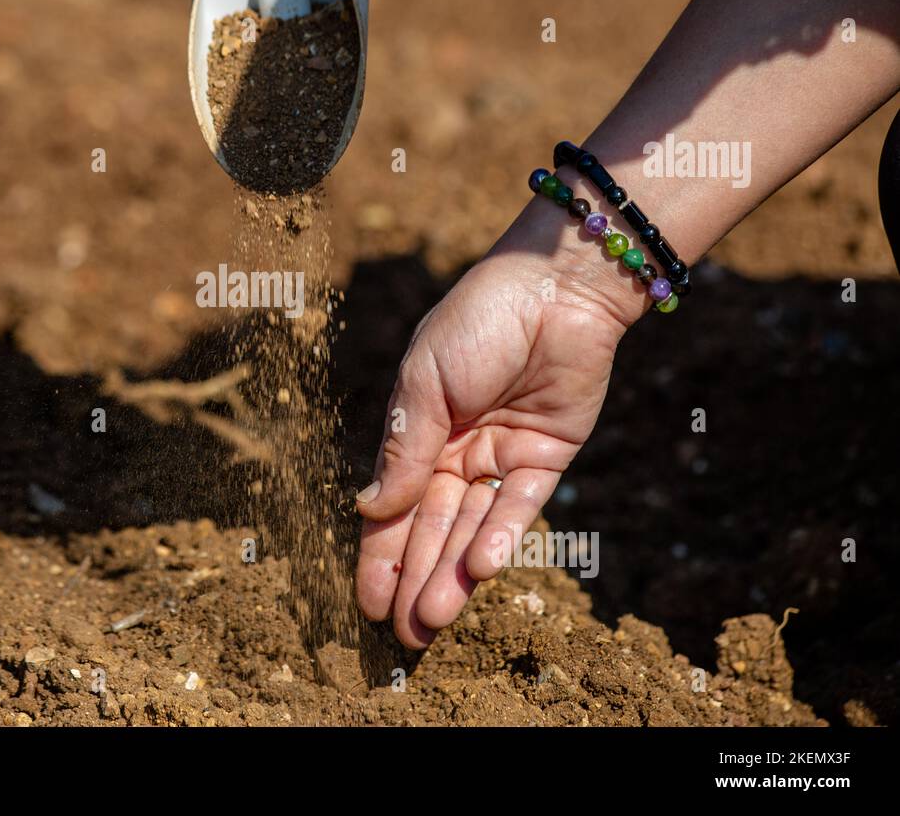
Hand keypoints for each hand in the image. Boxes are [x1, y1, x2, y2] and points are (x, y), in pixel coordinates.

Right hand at [354, 203, 640, 648]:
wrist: (554, 285)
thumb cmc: (477, 320)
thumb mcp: (425, 382)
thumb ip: (404, 448)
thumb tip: (368, 510)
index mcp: (420, 434)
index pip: (394, 508)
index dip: (379, 554)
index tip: (366, 601)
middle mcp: (458, 453)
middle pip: (432, 529)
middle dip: (414, 579)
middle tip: (403, 634)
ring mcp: (502, 458)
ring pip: (472, 528)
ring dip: (452, 573)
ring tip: (430, 617)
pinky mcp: (548, 458)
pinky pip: (520, 508)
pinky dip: (499, 538)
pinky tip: (476, 570)